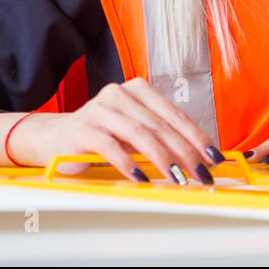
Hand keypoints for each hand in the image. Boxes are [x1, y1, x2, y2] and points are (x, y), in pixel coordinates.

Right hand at [11, 77, 222, 184]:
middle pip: (161, 125)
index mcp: (138, 90)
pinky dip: (130, 163)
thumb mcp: (134, 132)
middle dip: (185, 152)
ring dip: (163, 159)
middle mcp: (120, 94)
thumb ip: (161, 138)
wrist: (54, 139)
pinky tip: (142, 177)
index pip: (174, 114)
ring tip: (178, 178)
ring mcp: (100, 109)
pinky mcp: (84, 129)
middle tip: (201, 173)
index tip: (214, 157)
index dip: (197, 136)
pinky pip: (112, 146)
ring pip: (141, 134)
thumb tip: (200, 157)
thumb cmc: (102, 136)